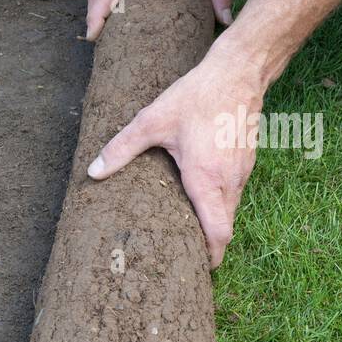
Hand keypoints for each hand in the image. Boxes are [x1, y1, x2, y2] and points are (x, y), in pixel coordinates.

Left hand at [87, 44, 262, 267]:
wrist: (238, 73)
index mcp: (205, 178)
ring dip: (216, 221)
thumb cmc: (196, 97)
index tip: (201, 268)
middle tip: (188, 252)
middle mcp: (228, 181)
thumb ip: (121, 148)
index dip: (211, 256)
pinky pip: (235, 192)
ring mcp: (243, 172)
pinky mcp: (248, 161)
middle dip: (210, 243)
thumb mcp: (152, 121)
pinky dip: (222, 201)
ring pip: (231, 209)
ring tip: (192, 224)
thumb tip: (93, 172)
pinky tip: (203, 191)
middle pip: (225, 227)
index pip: (217, 232)